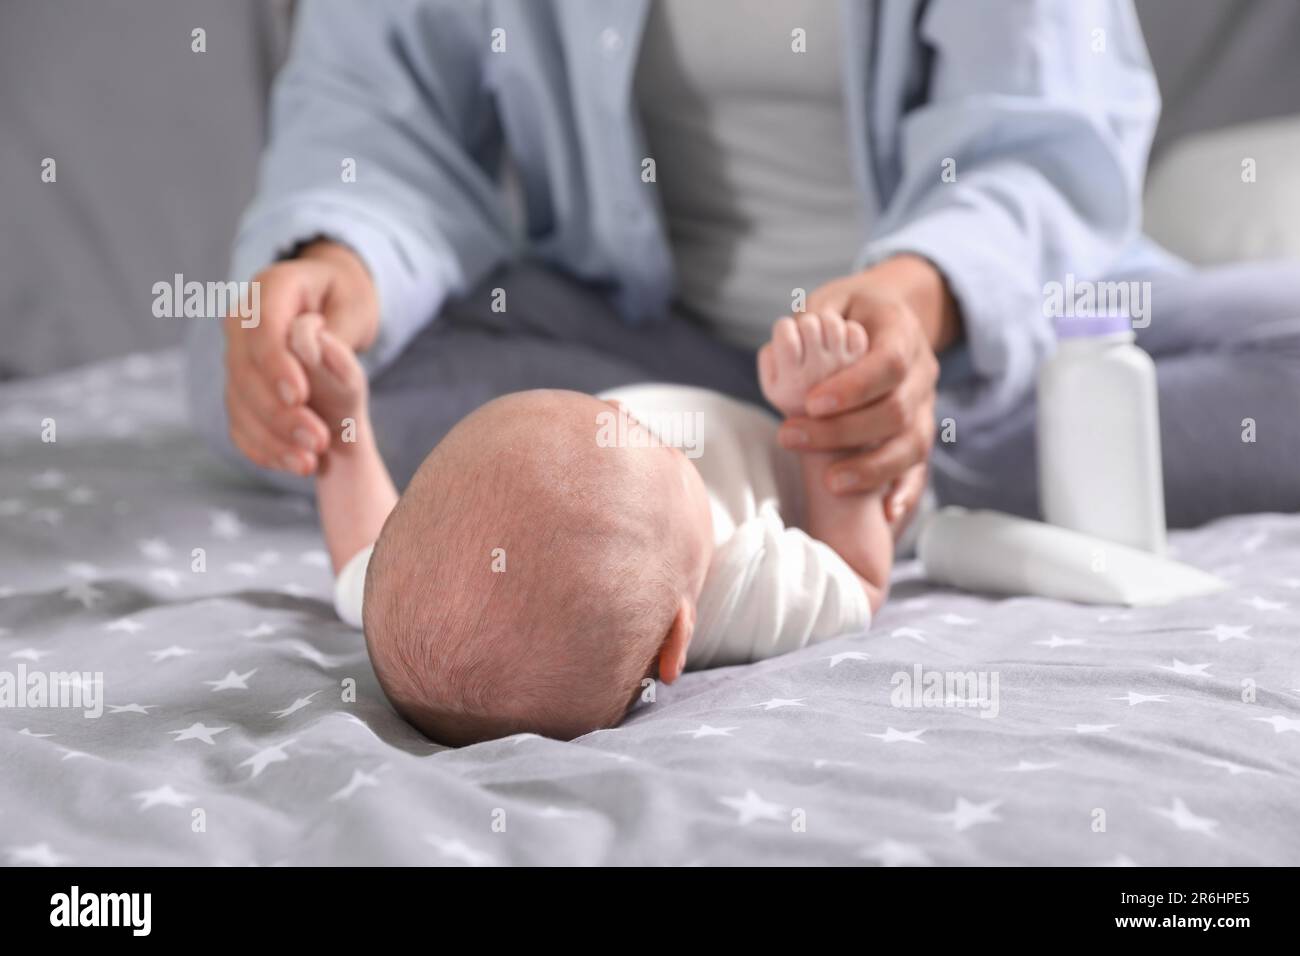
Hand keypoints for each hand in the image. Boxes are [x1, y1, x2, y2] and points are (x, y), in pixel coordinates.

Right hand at [221, 241, 378, 475]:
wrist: (332, 309)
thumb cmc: (345, 302)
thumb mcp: (356, 310)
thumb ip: (336, 334)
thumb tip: (310, 347)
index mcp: (272, 287)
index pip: (261, 326)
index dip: (275, 363)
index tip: (299, 396)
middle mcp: (243, 321)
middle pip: (245, 370)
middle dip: (278, 412)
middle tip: (319, 440)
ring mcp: (236, 356)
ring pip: (239, 402)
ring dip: (272, 438)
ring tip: (309, 463)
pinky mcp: (238, 388)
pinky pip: (239, 422)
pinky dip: (263, 448)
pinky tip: (293, 464)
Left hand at [776, 256, 956, 512]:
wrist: (893, 317)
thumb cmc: (852, 311)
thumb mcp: (835, 298)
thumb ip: (815, 316)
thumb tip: (789, 336)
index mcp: (902, 333)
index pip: (888, 363)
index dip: (854, 387)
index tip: (811, 403)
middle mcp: (923, 373)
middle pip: (896, 411)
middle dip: (844, 432)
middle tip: (791, 438)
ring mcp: (927, 407)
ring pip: (913, 446)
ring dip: (872, 468)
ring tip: (830, 483)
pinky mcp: (921, 434)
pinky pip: (921, 468)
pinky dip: (905, 492)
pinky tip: (885, 514)